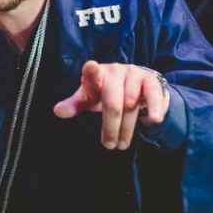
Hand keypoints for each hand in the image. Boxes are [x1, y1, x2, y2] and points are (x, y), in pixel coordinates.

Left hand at [53, 61, 171, 149]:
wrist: (137, 84)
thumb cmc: (107, 93)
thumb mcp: (90, 98)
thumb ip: (75, 104)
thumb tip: (57, 111)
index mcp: (97, 74)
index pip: (92, 75)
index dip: (91, 72)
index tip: (90, 67)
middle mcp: (115, 71)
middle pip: (112, 102)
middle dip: (111, 126)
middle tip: (109, 145)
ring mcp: (134, 74)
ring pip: (131, 104)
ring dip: (127, 128)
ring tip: (122, 144)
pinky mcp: (151, 80)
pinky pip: (153, 95)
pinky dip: (155, 108)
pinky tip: (154, 119)